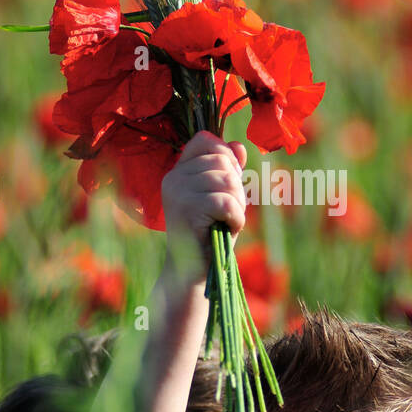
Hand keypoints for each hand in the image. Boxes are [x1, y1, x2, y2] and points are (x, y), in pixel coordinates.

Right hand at [161, 130, 247, 266]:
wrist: (194, 270)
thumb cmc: (210, 232)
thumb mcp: (221, 195)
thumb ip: (228, 169)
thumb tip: (238, 145)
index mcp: (178, 171)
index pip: (206, 140)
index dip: (226, 155)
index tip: (228, 182)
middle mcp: (173, 178)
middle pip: (222, 160)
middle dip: (237, 186)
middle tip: (230, 210)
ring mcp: (177, 192)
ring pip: (227, 180)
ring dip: (238, 203)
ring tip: (228, 220)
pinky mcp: (187, 210)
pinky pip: (226, 202)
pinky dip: (236, 218)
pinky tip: (228, 229)